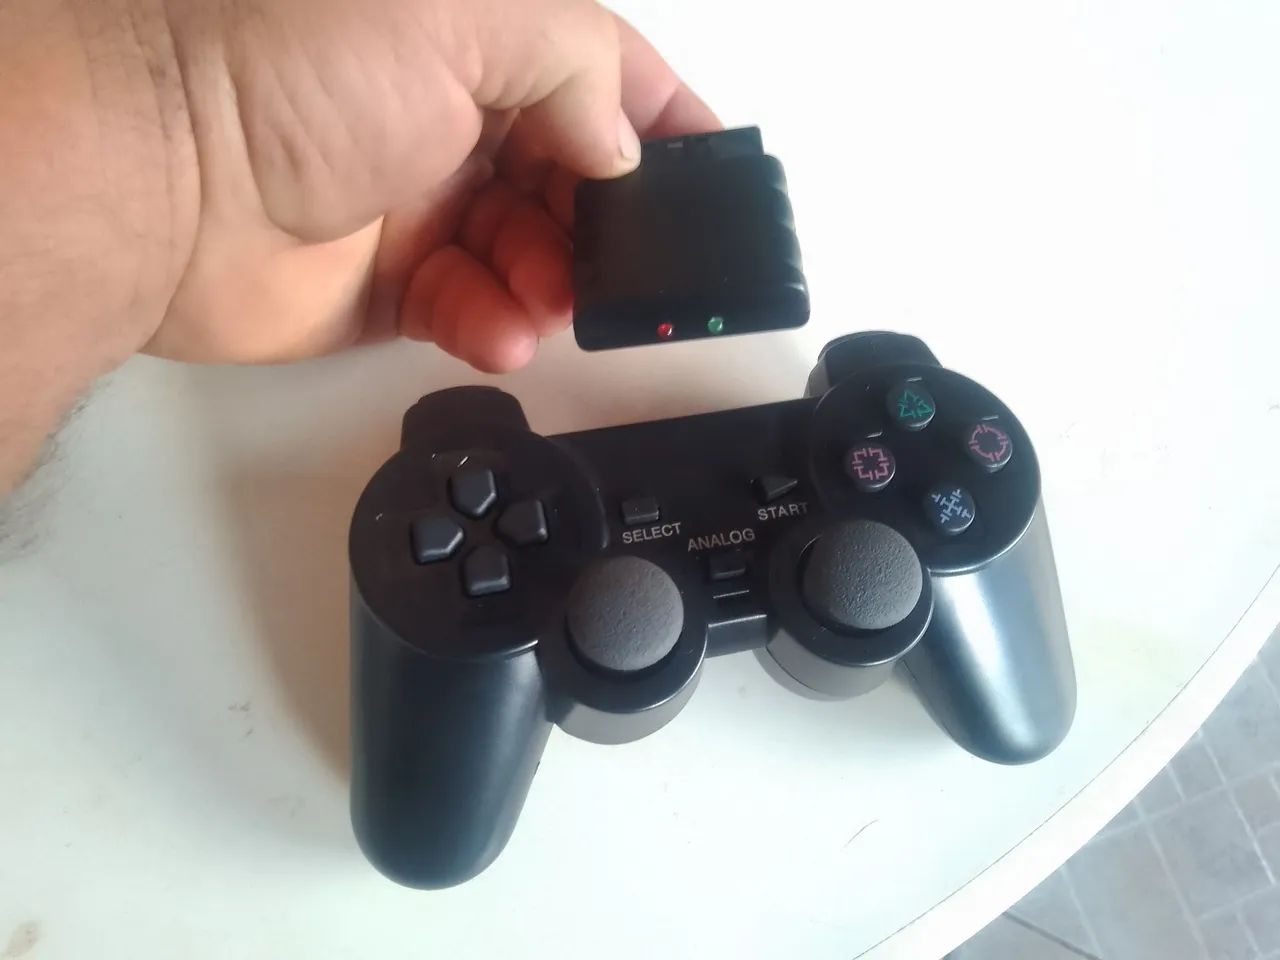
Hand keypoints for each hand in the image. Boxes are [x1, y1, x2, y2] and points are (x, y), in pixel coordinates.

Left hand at [150, 0, 718, 371]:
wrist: (159, 183)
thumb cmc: (279, 74)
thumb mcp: (457, 18)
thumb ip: (572, 66)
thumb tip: (623, 143)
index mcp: (477, 40)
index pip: (606, 75)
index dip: (667, 121)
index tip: (716, 171)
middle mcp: (456, 118)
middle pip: (580, 180)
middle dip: (613, 224)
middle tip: (633, 262)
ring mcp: (427, 204)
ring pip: (538, 257)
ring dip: (558, 285)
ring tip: (551, 299)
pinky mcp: (398, 286)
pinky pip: (480, 313)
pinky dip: (498, 326)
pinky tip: (498, 329)